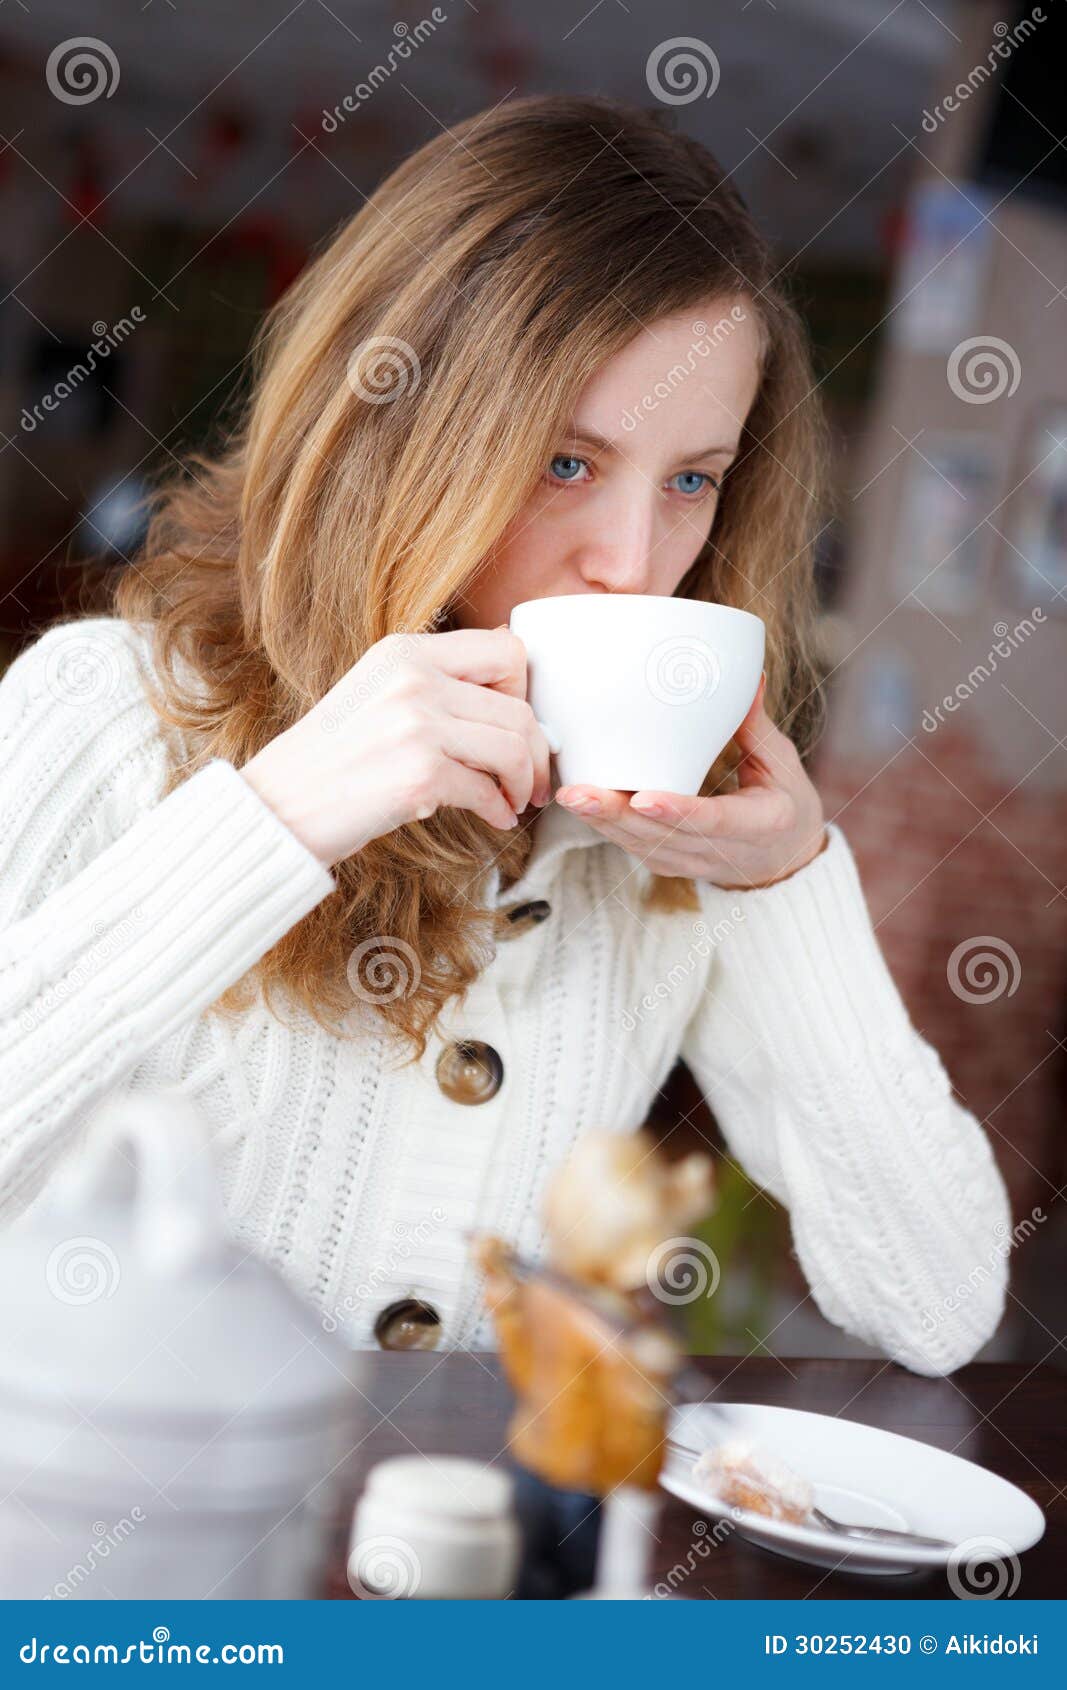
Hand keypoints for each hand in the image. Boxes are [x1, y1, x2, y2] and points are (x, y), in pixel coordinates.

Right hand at [240, 628, 551, 867]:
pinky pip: (487, 791)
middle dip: (538, 750)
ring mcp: (415, 725)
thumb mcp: (378, 693)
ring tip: (516, 801)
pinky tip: (496, 819)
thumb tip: (509, 673)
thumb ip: (434, 680)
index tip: (519, 725)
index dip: (524, 690)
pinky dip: (499, 810)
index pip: (504, 649)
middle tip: (534, 779)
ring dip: (524, 782)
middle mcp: (413, 679)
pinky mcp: (418, 775)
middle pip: (517, 706)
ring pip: (513, 748)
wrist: (278, 806)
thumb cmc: (332, 759)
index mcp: (405, 652)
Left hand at [554, 672, 827, 890]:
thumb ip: (755, 726)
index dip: (677, 812)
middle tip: (577, 792)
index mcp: (759, 826)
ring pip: (638, 845)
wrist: (785, 863)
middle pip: (659, 838)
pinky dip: (605, 825)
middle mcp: (719, 853)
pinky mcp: (666, 863)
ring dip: (600, 821)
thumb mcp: (782, 765)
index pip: (712, 822)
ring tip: (568, 793)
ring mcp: (688, 863)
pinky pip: (632, 845)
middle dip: (614, 816)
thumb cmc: (785, 805)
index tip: (643, 799)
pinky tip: (579, 802)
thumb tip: (751, 675)